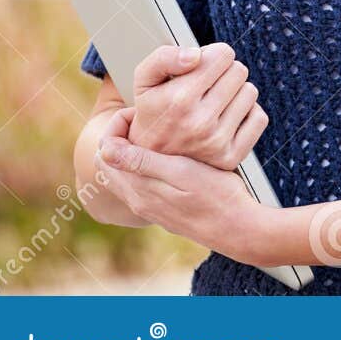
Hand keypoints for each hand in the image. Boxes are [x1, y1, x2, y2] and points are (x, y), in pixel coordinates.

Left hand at [94, 106, 275, 267]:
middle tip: (146, 119)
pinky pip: (137, 182)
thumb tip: (104, 149)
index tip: (139, 113)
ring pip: (122, 172)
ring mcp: (148, 206)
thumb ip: (143, 162)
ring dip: (130, 150)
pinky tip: (165, 155)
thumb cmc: (216, 196)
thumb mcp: (182, 173)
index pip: (105, 151)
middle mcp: (137, 199)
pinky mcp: (159, 209)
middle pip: (109, 162)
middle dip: (120, 135)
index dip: (117, 126)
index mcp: (138, 188)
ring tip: (156, 133)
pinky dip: (141, 164)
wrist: (235, 227)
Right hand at [127, 43, 268, 170]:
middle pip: (239, 71)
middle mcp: (199, 122)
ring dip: (234, 93)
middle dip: (223, 73)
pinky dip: (247, 114)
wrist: (150, 160)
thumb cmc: (152, 113)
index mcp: (179, 99)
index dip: (212, 56)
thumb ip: (163, 58)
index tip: (199, 68)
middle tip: (205, 87)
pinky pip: (259, 118)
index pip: (223, 54)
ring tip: (212, 104)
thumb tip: (195, 55)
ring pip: (250, 92)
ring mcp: (217, 142)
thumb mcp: (144, 81)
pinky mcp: (231, 157)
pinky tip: (225, 118)